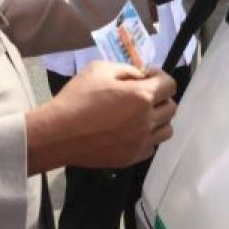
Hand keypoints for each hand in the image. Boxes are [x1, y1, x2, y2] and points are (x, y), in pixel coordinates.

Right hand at [28, 61, 176, 170]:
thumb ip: (127, 70)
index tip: (147, 77)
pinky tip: (130, 132)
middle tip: (142, 95)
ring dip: (157, 119)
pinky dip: (146, 138)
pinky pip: (151, 147)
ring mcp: (140, 142)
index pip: (170, 85)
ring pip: (166, 130)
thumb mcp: (100, 69)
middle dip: (160, 97)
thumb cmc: (77, 98)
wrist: (57, 134)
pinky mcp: (130, 159)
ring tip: (139, 115)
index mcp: (141, 96)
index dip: (160, 77)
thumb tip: (141, 77)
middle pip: (171, 108)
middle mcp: (146, 121)